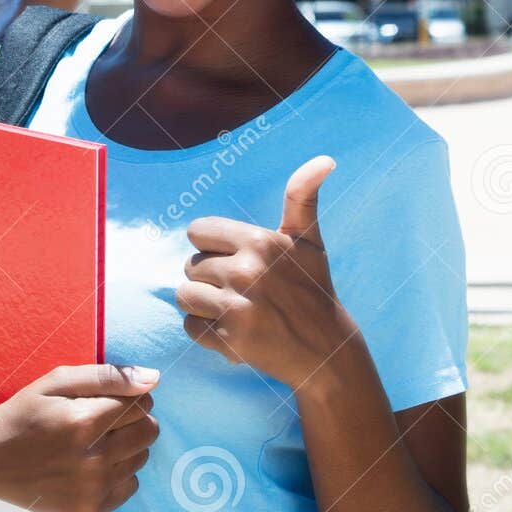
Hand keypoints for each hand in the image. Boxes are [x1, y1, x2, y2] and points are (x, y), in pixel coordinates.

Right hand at [0, 364, 159, 511]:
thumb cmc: (24, 413)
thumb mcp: (58, 381)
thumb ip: (108, 377)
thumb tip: (153, 379)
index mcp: (83, 422)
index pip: (141, 404)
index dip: (129, 396)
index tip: (108, 400)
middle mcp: (91, 460)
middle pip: (149, 431)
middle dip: (135, 419)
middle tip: (104, 419)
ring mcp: (91, 489)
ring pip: (141, 458)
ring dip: (127, 446)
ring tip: (94, 441)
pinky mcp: (89, 508)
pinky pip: (130, 486)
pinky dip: (119, 473)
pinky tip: (93, 464)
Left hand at [175, 155, 353, 389]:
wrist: (327, 352)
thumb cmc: (313, 290)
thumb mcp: (309, 241)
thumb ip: (303, 196)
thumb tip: (325, 159)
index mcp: (260, 241)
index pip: (197, 231)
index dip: (211, 247)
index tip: (235, 260)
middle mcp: (247, 270)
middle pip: (190, 266)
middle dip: (209, 279)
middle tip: (242, 291)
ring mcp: (238, 306)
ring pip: (184, 296)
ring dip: (203, 306)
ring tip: (234, 310)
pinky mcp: (231, 339)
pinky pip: (190, 328)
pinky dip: (206, 333)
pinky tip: (232, 332)